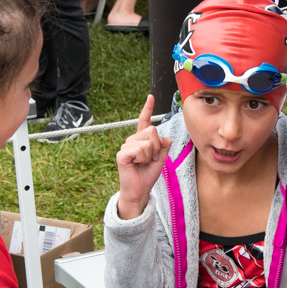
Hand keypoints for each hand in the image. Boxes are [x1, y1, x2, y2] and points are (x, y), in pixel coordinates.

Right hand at [116, 95, 170, 219]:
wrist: (140, 191)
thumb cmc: (148, 174)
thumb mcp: (161, 158)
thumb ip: (164, 145)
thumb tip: (164, 137)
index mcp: (141, 140)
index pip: (144, 121)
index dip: (147, 108)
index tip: (151, 96)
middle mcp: (132, 140)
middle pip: (153, 131)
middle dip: (157, 147)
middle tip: (150, 159)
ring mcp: (126, 147)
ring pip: (148, 141)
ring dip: (151, 155)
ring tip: (143, 163)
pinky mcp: (122, 154)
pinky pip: (140, 149)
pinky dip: (143, 158)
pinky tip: (137, 165)